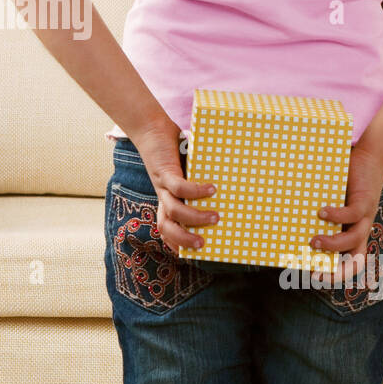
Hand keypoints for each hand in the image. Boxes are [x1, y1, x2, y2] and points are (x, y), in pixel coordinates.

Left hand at [125, 116, 220, 254]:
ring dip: (194, 218)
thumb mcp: (188, 172)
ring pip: (174, 211)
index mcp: (167, 200)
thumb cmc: (173, 151)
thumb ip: (202, 181)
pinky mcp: (164, 172)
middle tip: (204, 244)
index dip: (175, 243)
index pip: (166, 229)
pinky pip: (178, 188)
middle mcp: (163, 196)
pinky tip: (211, 188)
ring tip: (216, 216)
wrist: (152, 130)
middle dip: (183, 239)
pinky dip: (195, 191)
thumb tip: (230, 188)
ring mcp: (162, 186)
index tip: (193, 253)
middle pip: (165, 227)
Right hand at [310, 140, 382, 284]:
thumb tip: (288, 217)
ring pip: (353, 240)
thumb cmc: (347, 181)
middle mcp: (361, 229)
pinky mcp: (365, 202)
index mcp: (353, 231)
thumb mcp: (332, 201)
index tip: (315, 277)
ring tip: (313, 240)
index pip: (352, 262)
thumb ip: (318, 212)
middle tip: (315, 272)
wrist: (370, 160)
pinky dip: (336, 216)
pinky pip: (352, 215)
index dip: (338, 275)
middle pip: (357, 260)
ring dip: (332, 244)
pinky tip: (322, 211)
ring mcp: (365, 217)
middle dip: (338, 271)